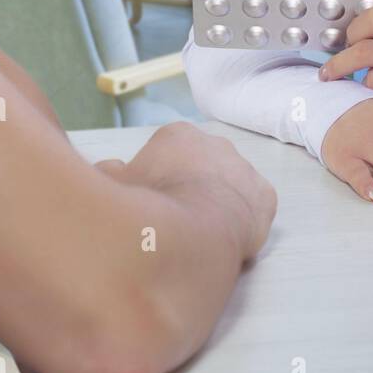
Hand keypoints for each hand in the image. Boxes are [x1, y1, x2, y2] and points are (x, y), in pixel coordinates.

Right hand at [95, 121, 276, 257]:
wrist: (194, 232)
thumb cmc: (150, 207)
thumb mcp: (114, 187)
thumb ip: (108, 173)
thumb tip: (108, 167)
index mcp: (176, 136)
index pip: (166, 154)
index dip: (158, 180)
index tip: (154, 202)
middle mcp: (214, 143)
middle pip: (199, 165)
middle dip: (190, 186)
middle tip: (178, 217)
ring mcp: (243, 168)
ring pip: (229, 184)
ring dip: (217, 202)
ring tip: (202, 230)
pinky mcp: (265, 196)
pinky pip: (254, 207)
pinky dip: (243, 220)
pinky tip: (228, 236)